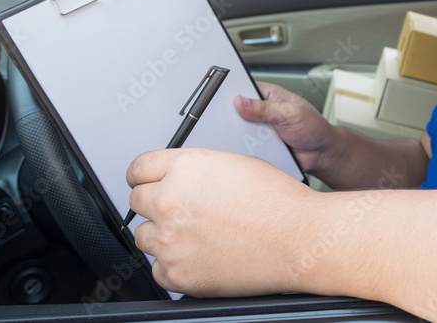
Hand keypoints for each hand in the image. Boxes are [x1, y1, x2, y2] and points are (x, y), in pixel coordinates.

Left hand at [126, 147, 313, 295]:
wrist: (299, 238)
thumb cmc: (278, 202)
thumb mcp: (233, 164)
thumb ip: (195, 170)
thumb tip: (177, 180)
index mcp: (185, 168)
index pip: (138, 168)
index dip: (143, 177)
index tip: (146, 184)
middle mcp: (171, 200)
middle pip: (137, 201)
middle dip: (156, 205)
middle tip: (182, 213)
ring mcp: (170, 239)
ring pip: (144, 236)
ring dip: (163, 235)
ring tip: (196, 236)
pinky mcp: (176, 273)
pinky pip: (158, 269)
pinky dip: (174, 266)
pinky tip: (201, 257)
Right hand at [236, 82, 339, 173]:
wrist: (321, 154)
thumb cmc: (313, 128)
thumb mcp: (291, 113)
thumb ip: (265, 108)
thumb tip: (241, 101)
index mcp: (268, 95)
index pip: (242, 88)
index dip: (232, 93)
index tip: (221, 99)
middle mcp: (260, 111)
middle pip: (236, 112)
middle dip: (235, 119)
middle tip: (242, 123)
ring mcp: (258, 129)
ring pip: (238, 132)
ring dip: (242, 136)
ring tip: (255, 138)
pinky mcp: (258, 146)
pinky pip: (245, 148)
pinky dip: (247, 150)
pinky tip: (253, 150)